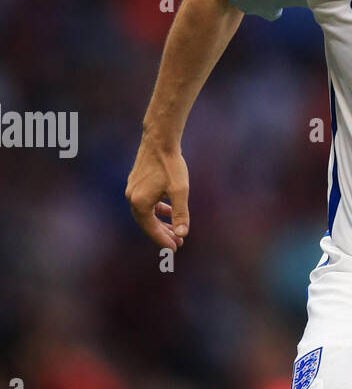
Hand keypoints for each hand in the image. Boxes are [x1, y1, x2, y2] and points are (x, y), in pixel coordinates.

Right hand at [125, 133, 189, 250]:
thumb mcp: (180, 191)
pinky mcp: (136, 182)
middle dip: (162, 233)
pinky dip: (157, 209)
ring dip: (160, 221)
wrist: (160, 140)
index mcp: (140, 202)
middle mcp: (132, 197)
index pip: (151, 229)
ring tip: (174, 229)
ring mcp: (132, 189)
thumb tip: (181, 234)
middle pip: (147, 223)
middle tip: (177, 242)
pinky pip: (146, 203)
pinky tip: (168, 209)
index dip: (164, 240)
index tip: (175, 248)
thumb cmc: (171, 165)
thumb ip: (180, 214)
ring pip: (146, 213)